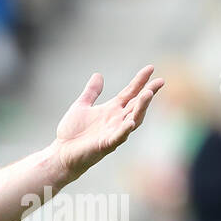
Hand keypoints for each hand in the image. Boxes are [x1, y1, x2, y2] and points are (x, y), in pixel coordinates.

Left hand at [51, 65, 164, 182]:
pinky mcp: (105, 145)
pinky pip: (118, 137)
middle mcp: (116, 120)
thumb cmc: (71, 132)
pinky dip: (125, 130)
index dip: (140, 81)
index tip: (151, 68)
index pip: (130, 93)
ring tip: (148, 94)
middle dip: (148, 93)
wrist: (60, 153)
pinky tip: (131, 122)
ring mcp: (113, 132)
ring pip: (133, 119)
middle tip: (159, 82)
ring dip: (141, 107)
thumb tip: (98, 75)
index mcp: (111, 110)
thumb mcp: (81, 106)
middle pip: (137, 105)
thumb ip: (91, 92)